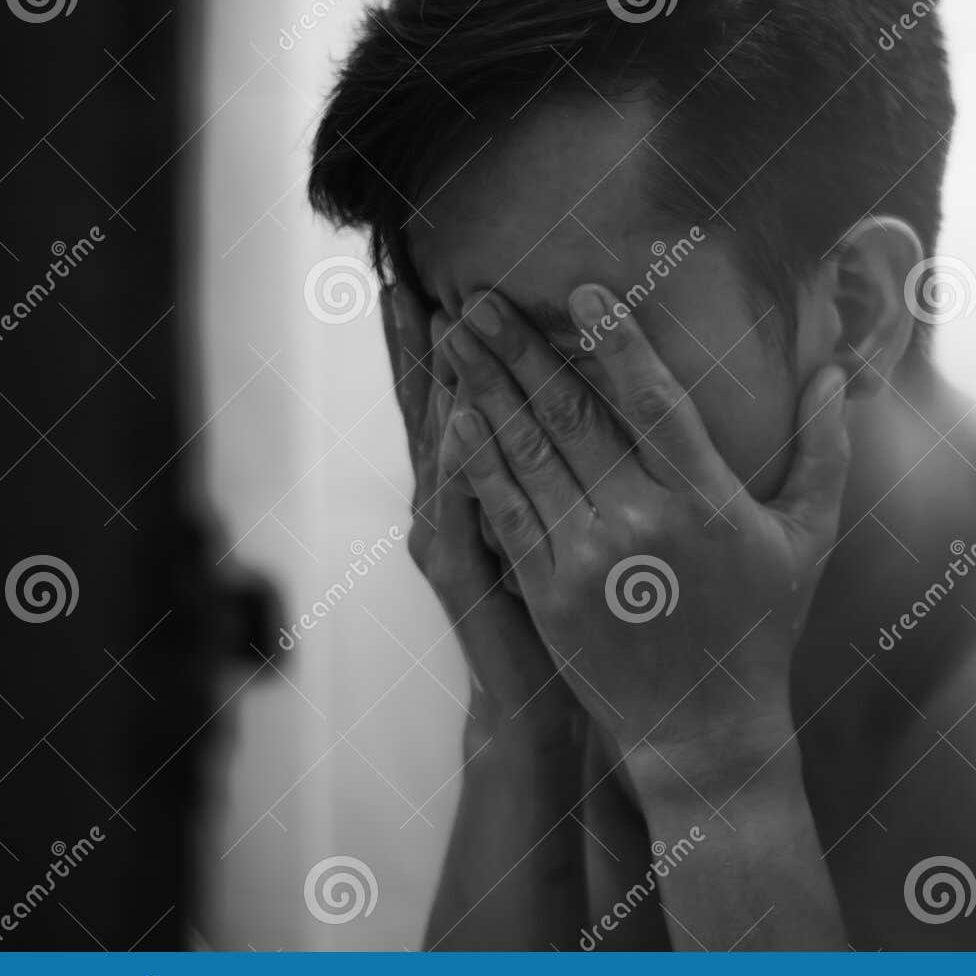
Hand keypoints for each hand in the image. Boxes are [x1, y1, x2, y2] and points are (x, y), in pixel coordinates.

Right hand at [380, 282, 580, 747]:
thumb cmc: (557, 607)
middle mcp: (443, 506)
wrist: (536, 703)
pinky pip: (463, 511)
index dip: (429, 340)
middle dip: (414, 340)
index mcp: (465, 488)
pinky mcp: (467, 578)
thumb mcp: (548, 522)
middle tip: (401, 273)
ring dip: (433, 380)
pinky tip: (459, 420)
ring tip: (428, 317)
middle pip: (425, 407)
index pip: (446, 397)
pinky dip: (459, 465)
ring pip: (438, 444)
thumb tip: (574, 399)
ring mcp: (447, 541)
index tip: (421, 274)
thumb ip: (547, 464)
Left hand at [443, 285, 849, 784]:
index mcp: (705, 503)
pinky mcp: (546, 593)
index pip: (654, 402)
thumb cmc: (760, 629)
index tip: (583, 290)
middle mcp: (638, 524)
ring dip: (487, 388)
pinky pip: (504, 511)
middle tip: (482, 296)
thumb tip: (835, 373)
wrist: (703, 732)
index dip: (618, 341)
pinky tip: (457, 415)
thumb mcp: (809, 539)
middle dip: (521, 349)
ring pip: (526, 454)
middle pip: (570, 415)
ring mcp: (584, 560)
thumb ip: (825, 451)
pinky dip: (478, 459)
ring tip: (457, 337)